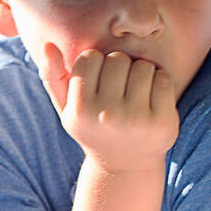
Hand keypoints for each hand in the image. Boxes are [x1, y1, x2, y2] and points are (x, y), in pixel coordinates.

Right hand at [39, 43, 177, 172]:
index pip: (89, 57)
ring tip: (134, 93)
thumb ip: (52, 76)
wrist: (125, 166)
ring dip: (141, 73)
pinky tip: (151, 99)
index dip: (96, 64)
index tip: (98, 81)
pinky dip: (159, 82)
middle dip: (120, 67)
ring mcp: (136, 120)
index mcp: (79, 111)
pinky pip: (163, 78)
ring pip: (142, 65)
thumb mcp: (67, 109)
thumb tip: (47, 44)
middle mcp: (106, 116)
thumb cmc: (93, 128)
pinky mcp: (162, 122)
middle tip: (119, 88)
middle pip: (117, 59)